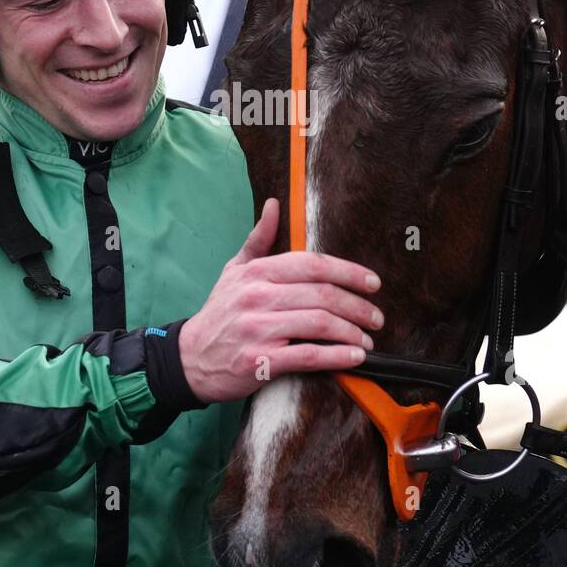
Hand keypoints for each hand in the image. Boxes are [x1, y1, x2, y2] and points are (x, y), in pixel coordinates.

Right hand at [179, 197, 382, 403]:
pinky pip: (309, 356)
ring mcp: (258, 329)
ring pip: (320, 324)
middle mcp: (258, 296)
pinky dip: (338, 356)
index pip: (312, 264)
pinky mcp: (260, 361)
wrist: (189, 359)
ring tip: (367, 340)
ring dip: (352, 333)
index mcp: (257, 272)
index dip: (348, 272)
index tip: (372, 283)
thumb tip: (274, 205)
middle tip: (376, 317)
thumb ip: (258, 239)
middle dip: (358, 306)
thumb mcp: (234, 271)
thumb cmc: (219, 313)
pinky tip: (355, 357)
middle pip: (322, 294)